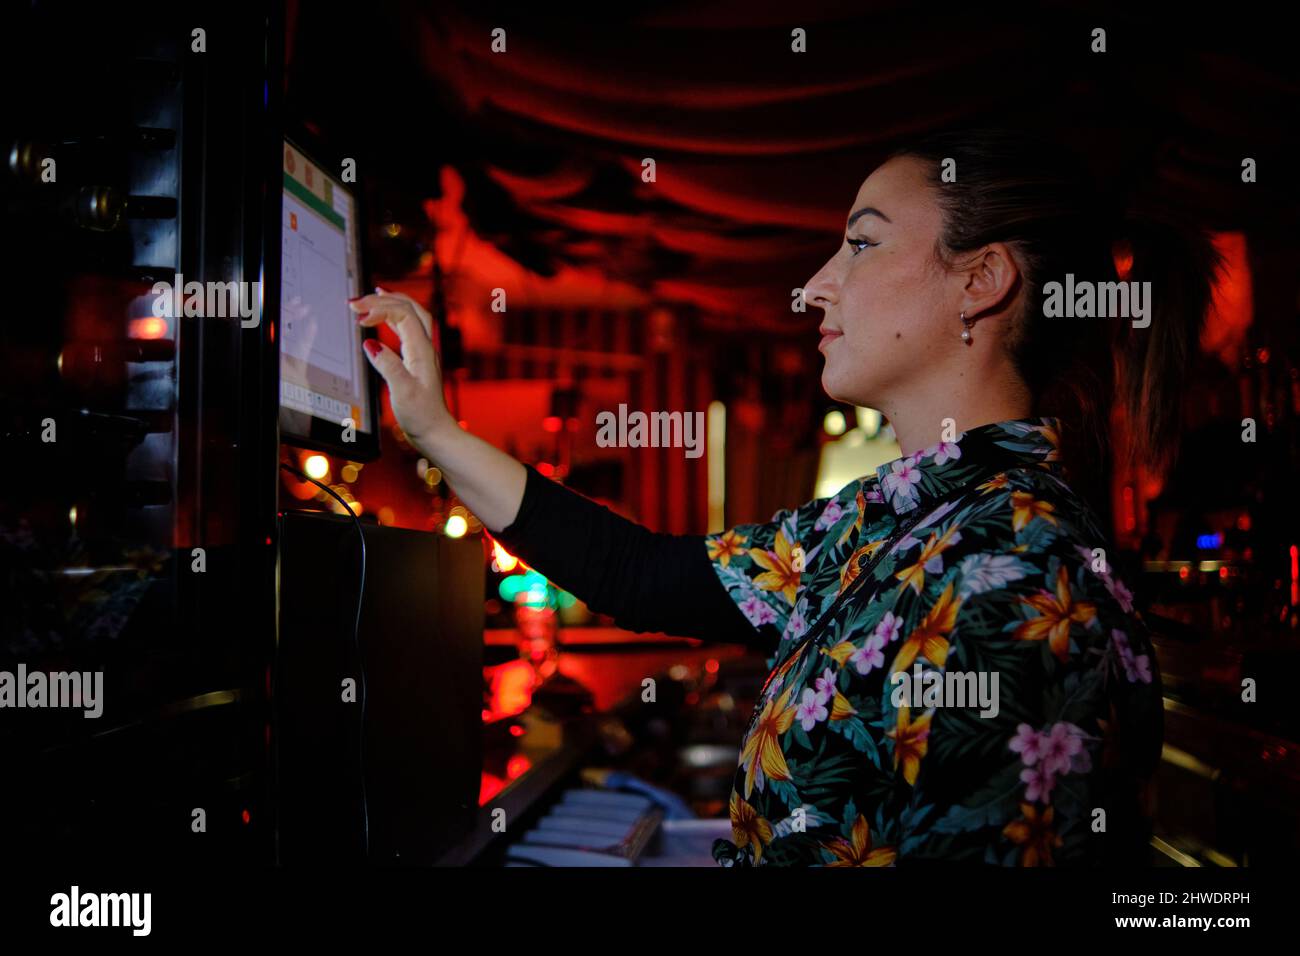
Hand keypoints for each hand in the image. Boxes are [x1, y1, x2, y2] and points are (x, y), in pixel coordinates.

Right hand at [349, 287, 452, 448]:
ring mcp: (423, 351)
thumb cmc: (421, 415)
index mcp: (422, 350)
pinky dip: (394, 315)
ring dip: (390, 302)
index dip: (380, 309)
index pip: (403, 314)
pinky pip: (408, 327)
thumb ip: (387, 365)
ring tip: (371, 294)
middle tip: (356, 301)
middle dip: (382, 299)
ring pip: (411, 314)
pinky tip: (383, 316)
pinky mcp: (417, 359)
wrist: (435, 431)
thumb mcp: (402, 392)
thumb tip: (370, 344)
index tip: (359, 318)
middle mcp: (425, 346)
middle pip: (408, 308)